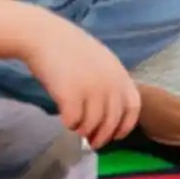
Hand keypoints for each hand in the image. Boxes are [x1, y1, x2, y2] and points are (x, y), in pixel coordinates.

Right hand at [21, 11, 140, 148]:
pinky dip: (69, 123)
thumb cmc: (71, 49)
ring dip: (83, 130)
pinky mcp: (71, 96)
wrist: (46, 36)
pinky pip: (73, 122)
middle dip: (102, 136)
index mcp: (120, 74)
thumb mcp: (102, 63)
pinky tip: (64, 116)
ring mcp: (92, 90)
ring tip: (75, 125)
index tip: (116, 136)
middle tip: (91, 142)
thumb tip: (109, 114)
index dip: (125, 125)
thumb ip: (110, 83)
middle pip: (112, 122)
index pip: (133, 107)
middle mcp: (110, 84)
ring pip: (92, 125)